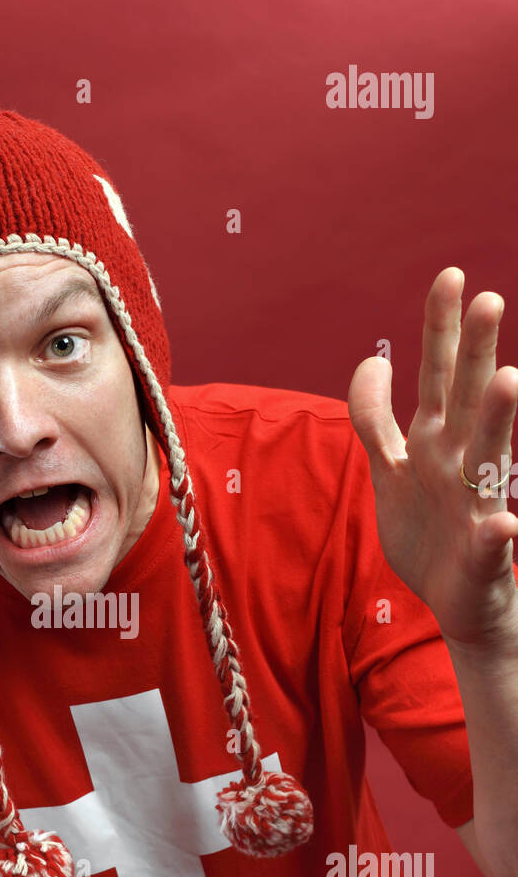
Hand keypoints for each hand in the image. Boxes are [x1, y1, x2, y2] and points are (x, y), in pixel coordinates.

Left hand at [347, 267, 517, 646]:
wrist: (459, 603)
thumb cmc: (429, 531)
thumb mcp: (393, 468)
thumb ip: (376, 418)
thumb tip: (372, 360)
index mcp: (435, 440)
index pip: (435, 374)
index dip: (438, 329)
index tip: (449, 274)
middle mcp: (460, 462)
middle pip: (465, 398)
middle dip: (475, 351)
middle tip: (487, 297)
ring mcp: (476, 504)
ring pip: (488, 457)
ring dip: (497, 419)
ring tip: (508, 379)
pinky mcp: (486, 554)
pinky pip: (493, 542)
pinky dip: (498, 533)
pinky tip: (504, 523)